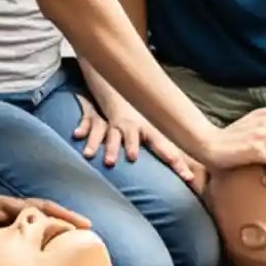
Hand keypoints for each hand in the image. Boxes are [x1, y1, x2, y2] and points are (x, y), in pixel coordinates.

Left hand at [0, 193, 90, 230]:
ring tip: (74, 229)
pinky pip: (25, 213)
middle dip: (65, 214)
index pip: (35, 208)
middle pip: (41, 205)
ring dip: (55, 216)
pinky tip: (48, 231)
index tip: (81, 225)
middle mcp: (2, 202)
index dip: (59, 216)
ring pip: (34, 208)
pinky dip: (41, 218)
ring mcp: (0, 205)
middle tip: (88, 226)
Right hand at [73, 94, 197, 185]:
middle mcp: (133, 127)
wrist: (117, 87)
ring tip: (108, 162)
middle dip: (139, 150)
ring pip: (112, 136)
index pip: (166, 147)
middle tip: (138, 162)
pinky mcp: (98, 118)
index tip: (189, 177)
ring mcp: (115, 123)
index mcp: (150, 131)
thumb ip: (165, 147)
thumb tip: (186, 168)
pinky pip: (89, 124)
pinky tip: (76, 136)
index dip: (177, 162)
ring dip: (109, 148)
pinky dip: (83, 130)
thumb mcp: (153, 129)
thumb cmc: (138, 116)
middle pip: (138, 140)